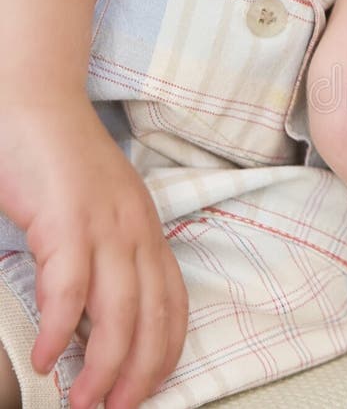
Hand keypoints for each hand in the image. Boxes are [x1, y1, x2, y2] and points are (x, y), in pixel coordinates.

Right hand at [0, 99, 187, 408]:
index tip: (147, 390)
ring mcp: (106, 226)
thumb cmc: (62, 163)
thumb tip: (94, 313)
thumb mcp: (101, 212)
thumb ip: (108, 256)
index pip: (173, 305)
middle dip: (137, 374)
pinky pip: (70, 289)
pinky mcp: (68, 221)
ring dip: (102, 366)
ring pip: (117, 312)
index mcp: (148, 232)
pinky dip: (62, 330)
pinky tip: (49, 358)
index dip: (163, 354)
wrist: (36, 105)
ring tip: (84, 403)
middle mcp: (137, 233)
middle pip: (151, 319)